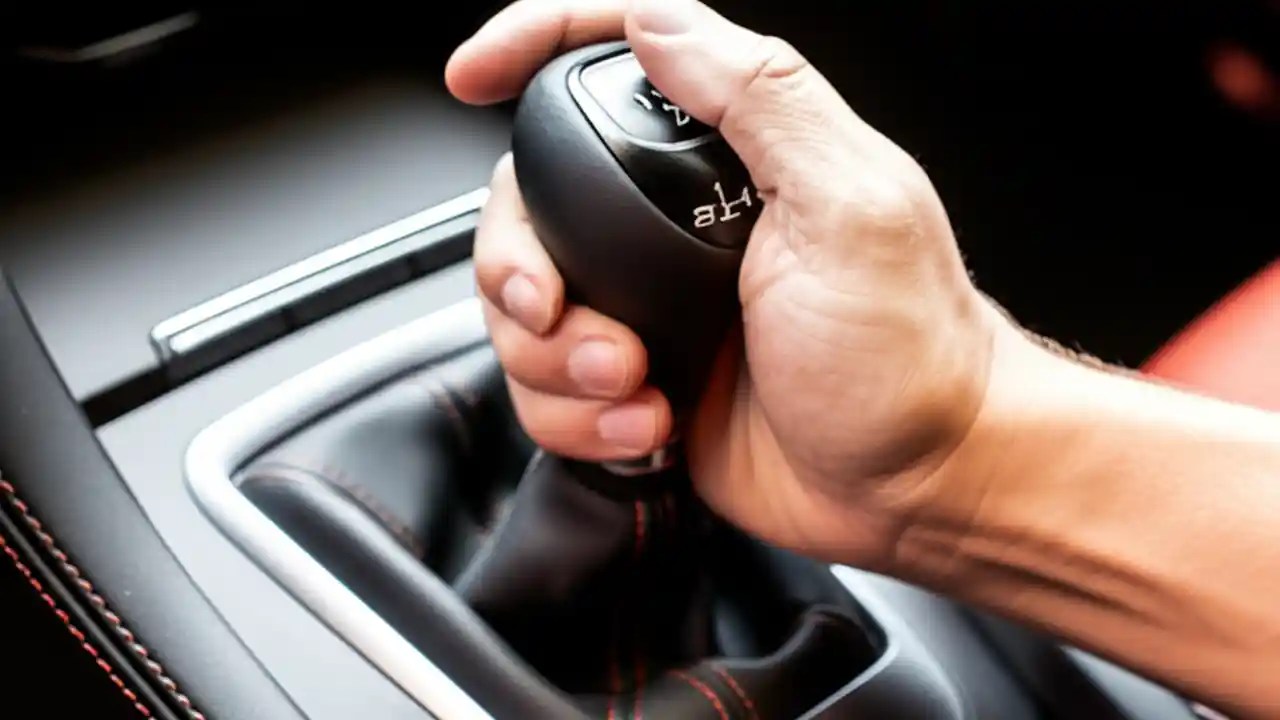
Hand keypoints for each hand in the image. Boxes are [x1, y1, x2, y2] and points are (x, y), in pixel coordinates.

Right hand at [447, 0, 1002, 565]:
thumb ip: (758, 96)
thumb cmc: (906, 354)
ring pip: (521, 308)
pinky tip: (649, 424)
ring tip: (638, 384)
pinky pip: (546, 389)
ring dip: (559, 361)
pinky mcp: (633, 381)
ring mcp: (647, 304)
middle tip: (561, 313)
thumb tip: (657, 22)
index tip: (474, 75)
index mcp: (730, 152)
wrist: (912, 487)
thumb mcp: (848, 204)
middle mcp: (674, 221)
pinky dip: (580, 418)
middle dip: (520, 268)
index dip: (530, 44)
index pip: (611, 59)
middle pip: (528, 200)